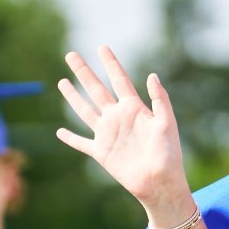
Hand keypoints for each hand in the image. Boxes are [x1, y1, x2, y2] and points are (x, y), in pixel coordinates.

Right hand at [57, 47, 192, 221]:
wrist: (160, 182)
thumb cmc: (168, 153)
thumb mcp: (167, 123)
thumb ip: (160, 99)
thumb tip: (152, 75)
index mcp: (134, 108)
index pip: (119, 80)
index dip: (110, 64)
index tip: (102, 47)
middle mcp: (118, 118)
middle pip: (96, 89)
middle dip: (84, 72)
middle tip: (71, 54)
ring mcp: (108, 134)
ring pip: (85, 111)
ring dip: (73, 97)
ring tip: (62, 82)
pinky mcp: (101, 153)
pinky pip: (81, 143)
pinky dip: (70, 138)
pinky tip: (59, 132)